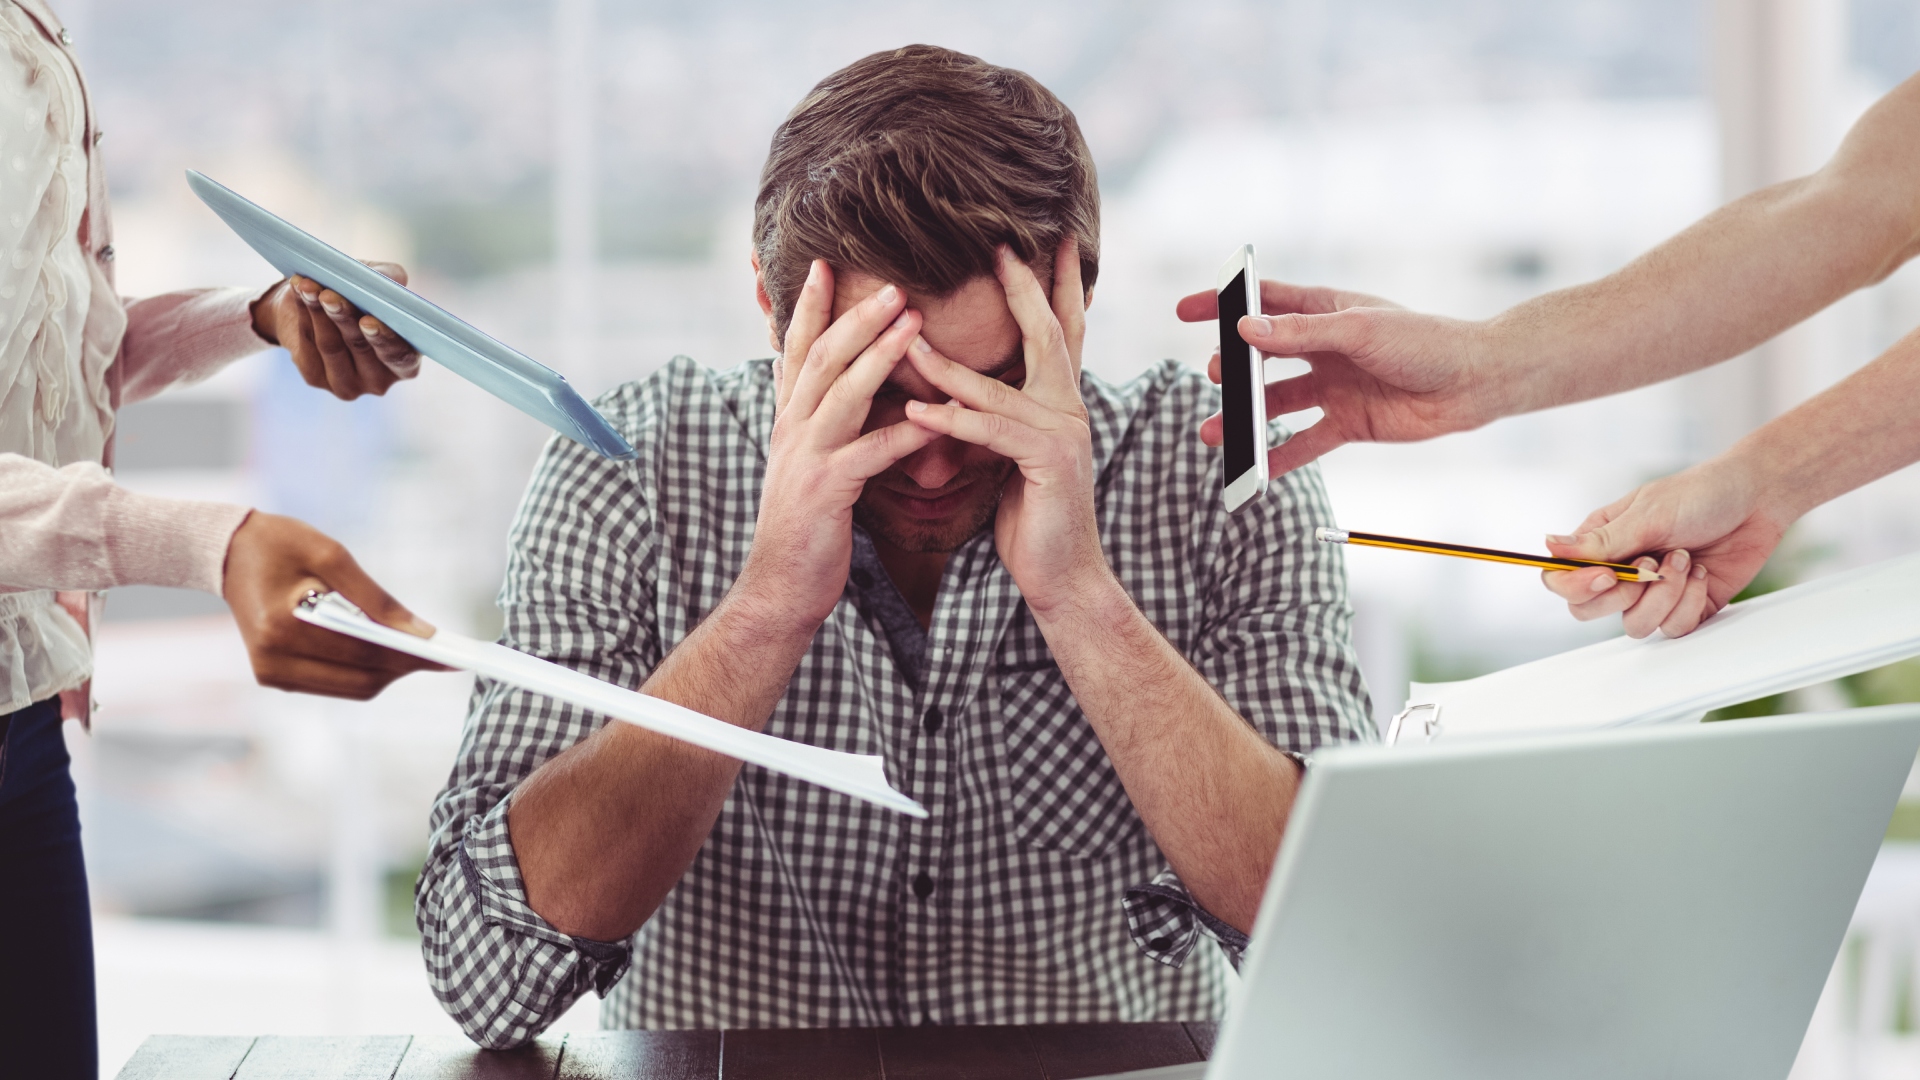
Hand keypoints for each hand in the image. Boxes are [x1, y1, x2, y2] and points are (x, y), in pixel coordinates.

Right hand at [222, 511, 447, 697]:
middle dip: (404, 668)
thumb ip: (377, 598)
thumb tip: (421, 632)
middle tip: (441, 654)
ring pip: (352, 689)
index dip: (410, 656)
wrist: (228, 552)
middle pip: (361, 681)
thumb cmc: (280, 543)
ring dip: (388, 672)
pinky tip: (384, 649)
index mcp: (282, 628)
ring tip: (418, 650)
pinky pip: (334, 684)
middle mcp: (272, 661)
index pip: (363, 653)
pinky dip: (363, 671)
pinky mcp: (274, 677)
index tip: (449, 655)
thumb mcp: (331, 555)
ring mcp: (271, 674)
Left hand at [252, 266, 422, 399]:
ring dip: (318, 311)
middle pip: (361, 348)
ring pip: (331, 345)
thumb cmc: (359, 295)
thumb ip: (392, 279)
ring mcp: (347, 384)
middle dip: (344, 318)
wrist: (317, 308)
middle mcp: (380, 380)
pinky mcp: (315, 378)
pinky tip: (299, 293)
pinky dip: (303, 312)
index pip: (401, 357)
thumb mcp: (378, 282)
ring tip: (308, 285)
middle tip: (329, 296)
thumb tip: (392, 279)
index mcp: (405, 362)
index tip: (368, 320)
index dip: (385, 340)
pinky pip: (308, 343)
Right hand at [743, 260, 937, 629]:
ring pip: (843, 393)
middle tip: (893, 281)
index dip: (810, 307)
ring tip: (915, 323)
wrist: (779, 588)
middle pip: (822, 358)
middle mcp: (792, 430)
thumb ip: (820, 425)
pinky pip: (870, 454)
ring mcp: (805, 458)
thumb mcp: (807, 464)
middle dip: (855, 316)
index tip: (826, 264)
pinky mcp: (826, 491)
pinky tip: (936, 418)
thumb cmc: (805, 527)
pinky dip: (904, 433)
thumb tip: (835, 391)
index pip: (798, 350)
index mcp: (789, 420)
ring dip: (879, 355)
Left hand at [903, 240, 1108, 616]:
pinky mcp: (1047, 462)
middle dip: (1024, 288)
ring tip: (906, 338)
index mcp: (1061, 402)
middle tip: (1000, 246)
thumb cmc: (1031, 518)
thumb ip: (997, 418)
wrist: (1062, 576)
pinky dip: (951, 420)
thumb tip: (961, 389)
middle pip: (1048, 334)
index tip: (1048, 241)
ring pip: (999, 386)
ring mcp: (1064, 433)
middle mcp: (1070, 409)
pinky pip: (991, 431)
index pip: (1060, 331)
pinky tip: (916, 411)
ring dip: (947, 364)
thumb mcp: (1011, 456)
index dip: (1054, 285)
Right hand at [1175, 281, 1494, 475]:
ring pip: (1276, 404)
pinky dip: (1279, 457)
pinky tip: (1254, 469)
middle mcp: (1324, 348)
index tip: (1185, 311)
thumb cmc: (1424, 342)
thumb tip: (1245, 331)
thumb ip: (1300, 333)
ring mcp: (1334, 387)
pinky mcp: (1348, 423)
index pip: (1263, 302)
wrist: (1473, 384)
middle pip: (1263, 358)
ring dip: (1245, 418)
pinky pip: (1305, 442)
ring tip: (1214, 433)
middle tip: (1215, 377)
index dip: (1223, 304)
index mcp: (1325, 311)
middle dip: (1232, 369)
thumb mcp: (1358, 330)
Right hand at [1538, 457, 1789, 637]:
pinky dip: (1689, 603)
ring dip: (1664, 595)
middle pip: (1587, 610)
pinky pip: (1672, 628)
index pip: (1560, 578)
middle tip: (1651, 567)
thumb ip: (1601, 541)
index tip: (1609, 576)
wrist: (1758, 500)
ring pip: (1633, 625)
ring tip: (1684, 560)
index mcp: (1600, 542)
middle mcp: (1620, 570)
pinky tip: (1700, 573)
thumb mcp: (1648, 514)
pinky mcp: (1684, 607)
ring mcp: (1651, 593)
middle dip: (1624, 595)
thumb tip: (1549, 547)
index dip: (1576, 586)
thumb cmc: (1701, 494)